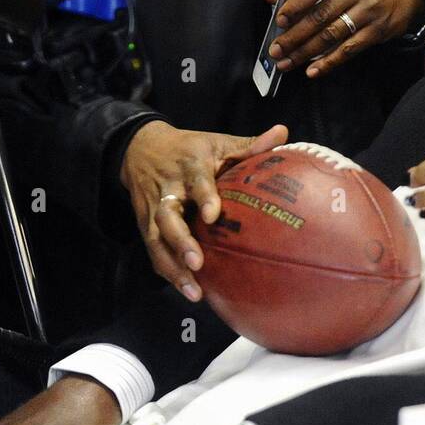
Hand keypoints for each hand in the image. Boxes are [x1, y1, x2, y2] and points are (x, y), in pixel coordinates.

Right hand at [120, 120, 288, 299]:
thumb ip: (249, 145)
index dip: (204, 197)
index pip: (196, 181)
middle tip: (198, 262)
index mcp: (188, 166)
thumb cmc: (191, 149)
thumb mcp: (218, 142)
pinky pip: (153, 251)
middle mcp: (167, 190)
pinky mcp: (145, 225)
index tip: (213, 215)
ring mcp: (153, 210)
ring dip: (173, 266)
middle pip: (168, 217)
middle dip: (181, 241)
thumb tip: (283, 133)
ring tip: (193, 290)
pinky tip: (187, 290)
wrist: (142, 149)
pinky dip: (167, 271)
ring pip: (157, 240)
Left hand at [267, 0, 424, 78]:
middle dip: (295, 35)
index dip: (295, 4)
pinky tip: (313, 70)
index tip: (280, 20)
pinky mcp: (379, 30)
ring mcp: (372, 10)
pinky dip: (330, 62)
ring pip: (333, 35)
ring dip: (307, 52)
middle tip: (277, 49)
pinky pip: (350, 49)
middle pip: (321, 14)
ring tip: (288, 62)